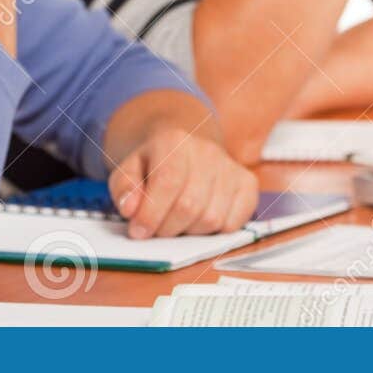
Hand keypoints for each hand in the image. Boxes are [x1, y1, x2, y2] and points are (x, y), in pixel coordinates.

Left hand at [108, 120, 258, 237]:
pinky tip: (198, 220)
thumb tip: (131, 209)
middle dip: (167, 228)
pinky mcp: (247, 183)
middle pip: (190, 205)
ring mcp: (230, 166)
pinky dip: (214, 232)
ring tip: (176, 222)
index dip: (151, 214)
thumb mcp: (127, 169)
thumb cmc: (152, 163)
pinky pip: (234, 223)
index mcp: (173, 140)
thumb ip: (124, 188)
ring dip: (189, 232)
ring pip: (212, 219)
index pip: (167, 182)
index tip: (138, 231)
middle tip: (156, 230)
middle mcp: (207, 150)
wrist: (182, 145)